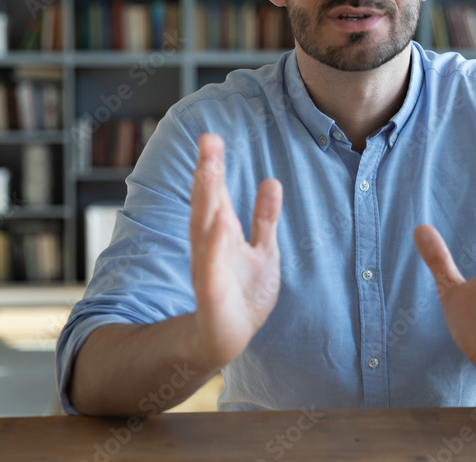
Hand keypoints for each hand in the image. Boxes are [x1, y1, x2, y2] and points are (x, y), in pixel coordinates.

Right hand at [188, 134, 282, 369]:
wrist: (228, 338)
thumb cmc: (244, 293)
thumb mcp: (262, 249)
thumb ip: (264, 218)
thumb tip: (271, 181)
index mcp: (221, 233)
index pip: (216, 193)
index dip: (213, 165)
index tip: (211, 136)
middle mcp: (210, 246)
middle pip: (207, 203)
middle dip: (207, 172)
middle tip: (207, 140)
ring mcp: (208, 268)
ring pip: (204, 229)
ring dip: (206, 200)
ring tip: (209, 171)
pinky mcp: (211, 294)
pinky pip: (211, 267)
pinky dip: (214, 246)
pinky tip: (220, 223)